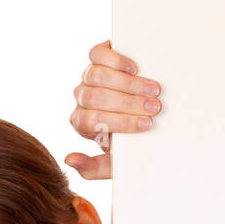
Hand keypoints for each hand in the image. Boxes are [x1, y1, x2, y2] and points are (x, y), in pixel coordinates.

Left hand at [66, 39, 163, 179]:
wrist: (142, 110)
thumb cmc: (130, 138)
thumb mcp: (115, 162)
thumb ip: (94, 169)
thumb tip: (69, 159)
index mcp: (83, 123)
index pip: (93, 122)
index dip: (121, 122)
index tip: (147, 124)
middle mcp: (82, 98)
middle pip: (95, 97)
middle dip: (128, 103)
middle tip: (155, 107)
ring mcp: (88, 76)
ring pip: (96, 75)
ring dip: (128, 83)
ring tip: (154, 89)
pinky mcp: (98, 55)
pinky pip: (98, 54)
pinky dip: (116, 60)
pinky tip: (135, 68)